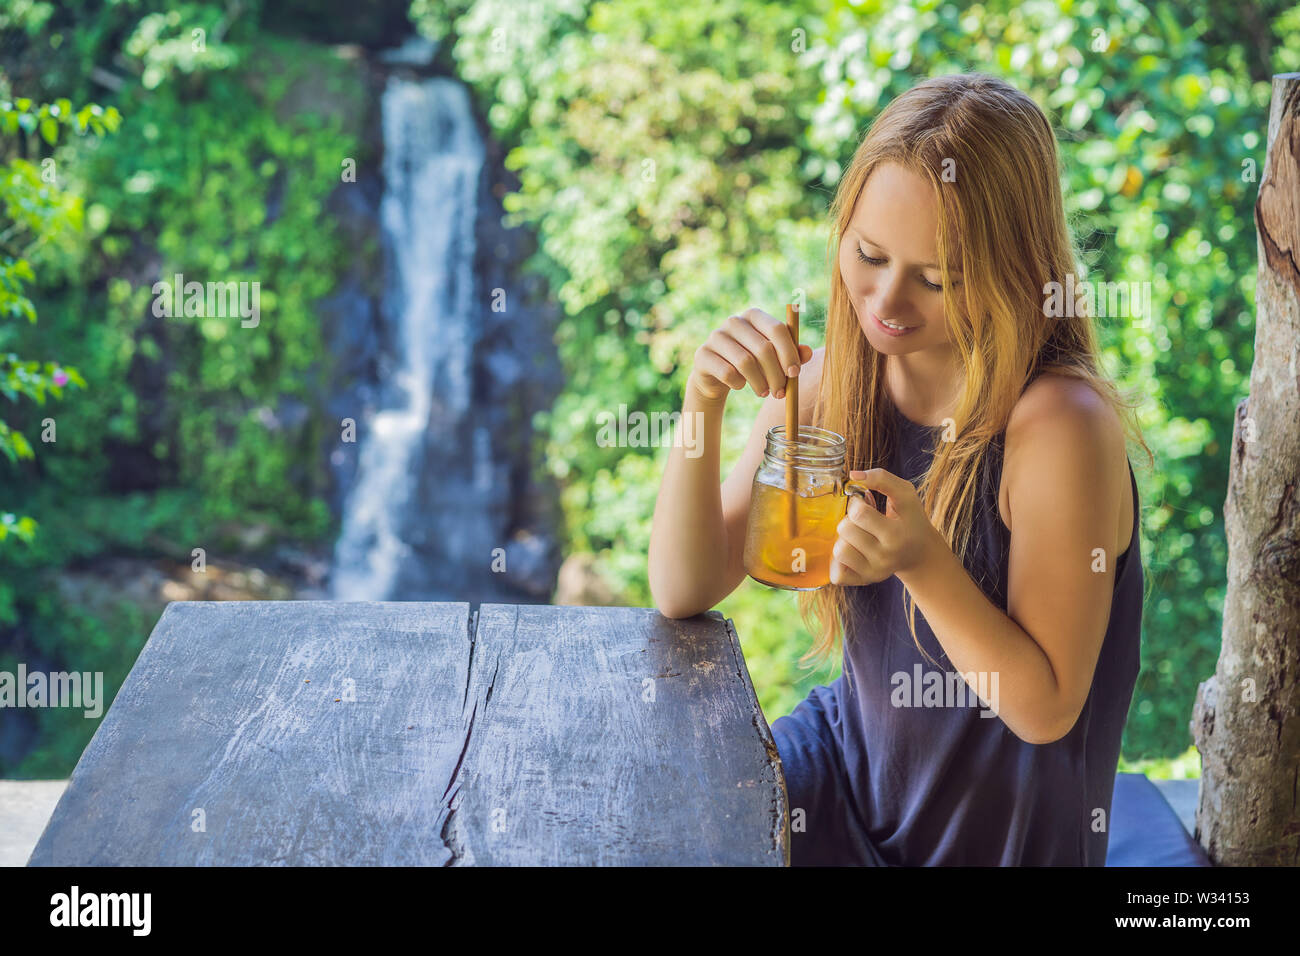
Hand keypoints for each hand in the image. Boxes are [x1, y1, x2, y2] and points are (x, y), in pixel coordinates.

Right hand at [690, 307, 812, 403]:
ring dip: (759, 383)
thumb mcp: (774, 358)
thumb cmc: (752, 363)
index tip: (795, 374)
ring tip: (764, 393)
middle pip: (763, 348)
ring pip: (745, 362)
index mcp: (754, 315)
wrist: (717, 375)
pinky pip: (727, 373)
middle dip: (776, 375)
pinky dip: (738, 383)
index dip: (788, 353)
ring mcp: (716, 336)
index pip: (777, 329)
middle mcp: (734, 321)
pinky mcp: (703, 354)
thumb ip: (792, 354)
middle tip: (781, 393)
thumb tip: (809, 352)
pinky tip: (740, 385)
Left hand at [830, 468, 942, 585]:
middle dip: (849, 519)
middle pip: (845, 529)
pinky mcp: (864, 582)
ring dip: (844, 539)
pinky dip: (839, 561)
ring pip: (838, 550)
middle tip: (863, 521)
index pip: (859, 513)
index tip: (866, 503)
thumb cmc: (909, 518)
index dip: (856, 502)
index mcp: (896, 534)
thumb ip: (882, 478)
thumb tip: (852, 476)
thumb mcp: (905, 494)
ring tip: (859, 536)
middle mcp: (885, 558)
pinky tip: (853, 552)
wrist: (920, 553)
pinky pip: (836, 574)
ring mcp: (874, 573)